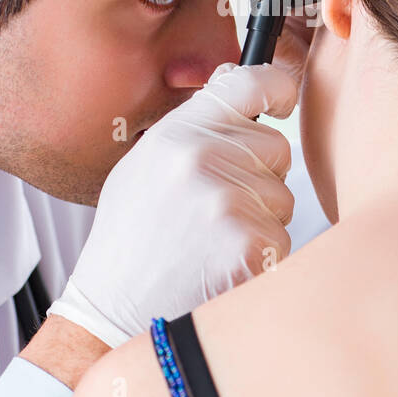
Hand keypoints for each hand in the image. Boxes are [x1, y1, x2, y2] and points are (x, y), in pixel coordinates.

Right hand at [46, 62, 297, 346]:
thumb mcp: (144, 166)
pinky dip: (261, 255)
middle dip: (260, 175)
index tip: (284, 98)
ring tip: (212, 242)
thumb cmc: (130, 242)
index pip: (248, 83)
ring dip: (261, 219)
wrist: (113, 313)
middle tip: (215, 210)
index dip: (276, 87)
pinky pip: (282, 237)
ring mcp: (226, 201)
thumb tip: (239, 85)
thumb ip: (192, 126)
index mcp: (175, 134)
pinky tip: (221, 266)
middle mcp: (201, 158)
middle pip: (277, 147)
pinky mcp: (248, 244)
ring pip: (283, 196)